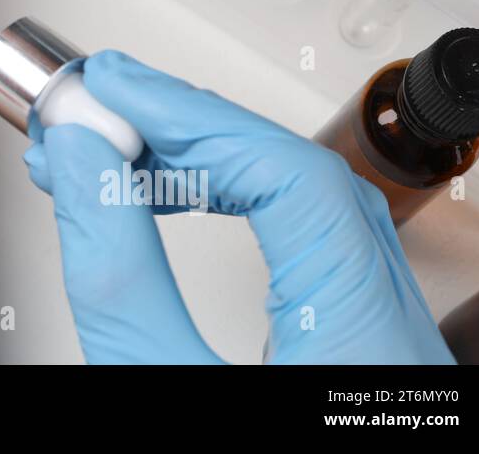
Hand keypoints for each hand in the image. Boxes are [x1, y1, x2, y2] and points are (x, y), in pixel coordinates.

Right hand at [24, 50, 453, 363]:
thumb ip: (116, 275)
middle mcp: (397, 339)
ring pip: (303, 207)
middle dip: (185, 132)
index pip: (294, 178)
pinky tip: (166, 195)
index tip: (114, 91)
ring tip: (111, 152)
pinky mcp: (358, 348)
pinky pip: (302, 244)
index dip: (194, 117)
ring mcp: (385, 343)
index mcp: (366, 347)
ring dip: (199, 165)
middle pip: (300, 180)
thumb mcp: (155, 387)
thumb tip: (81, 158)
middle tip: (97, 108)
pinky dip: (228, 206)